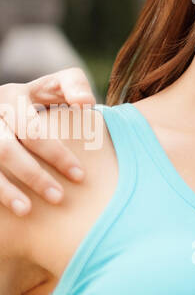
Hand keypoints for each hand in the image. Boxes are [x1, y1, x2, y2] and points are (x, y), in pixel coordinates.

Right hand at [0, 68, 96, 215]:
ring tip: (27, 209)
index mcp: (14, 97)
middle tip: (58, 197)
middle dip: (34, 175)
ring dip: (7, 189)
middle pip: (8, 149)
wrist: (4, 104)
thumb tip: (86, 103)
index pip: (35, 130)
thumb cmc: (39, 96)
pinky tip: (9, 207)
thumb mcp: (54, 85)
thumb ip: (73, 86)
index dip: (56, 154)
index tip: (80, 176)